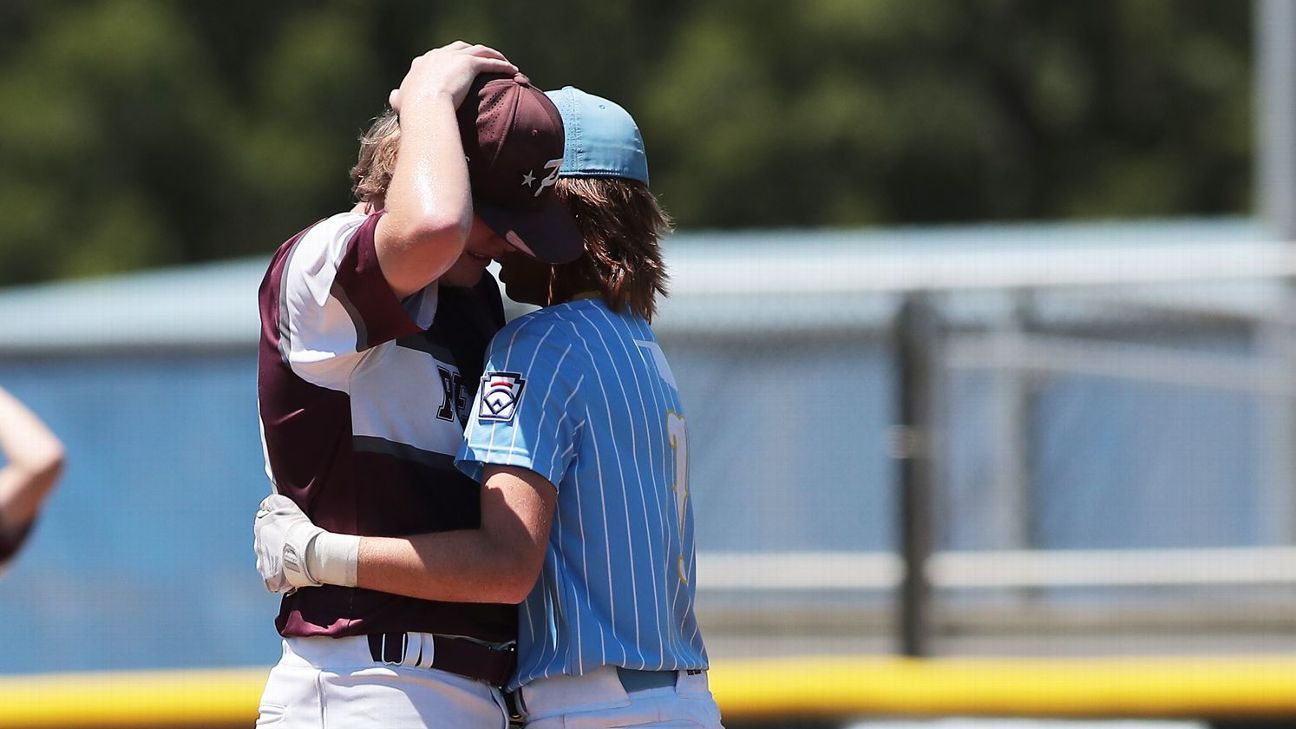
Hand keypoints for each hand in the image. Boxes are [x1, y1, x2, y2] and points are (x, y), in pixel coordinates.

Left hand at [254, 494, 324, 593]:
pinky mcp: (270, 579)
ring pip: (268, 563)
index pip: (265, 526)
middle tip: (293, 546)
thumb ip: (272, 502)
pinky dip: (281, 578)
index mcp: (260, 527)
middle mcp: (258, 545)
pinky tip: (292, 574)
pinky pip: (272, 580)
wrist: (306, 553)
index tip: (289, 531)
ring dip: (278, 562)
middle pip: (265, 546)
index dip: (278, 529)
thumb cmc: (299, 529)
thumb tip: (265, 504)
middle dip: (276, 547)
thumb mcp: (285, 505)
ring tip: (294, 561)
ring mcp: (263, 563)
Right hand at [389, 41, 516, 112]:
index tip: (458, 67)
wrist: (425, 107)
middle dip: (473, 53)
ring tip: (504, 63)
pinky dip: (503, 65)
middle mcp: (438, 55)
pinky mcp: (469, 63)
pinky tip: (513, 70)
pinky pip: (491, 62)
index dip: (450, 60)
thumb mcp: (401, 102)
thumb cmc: (412, 109)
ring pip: (479, 50)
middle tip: (484, 62)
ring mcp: (454, 57)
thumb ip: (398, 98)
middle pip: (461, 47)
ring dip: (493, 55)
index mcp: (423, 63)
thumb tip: (394, 97)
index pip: (439, 56)